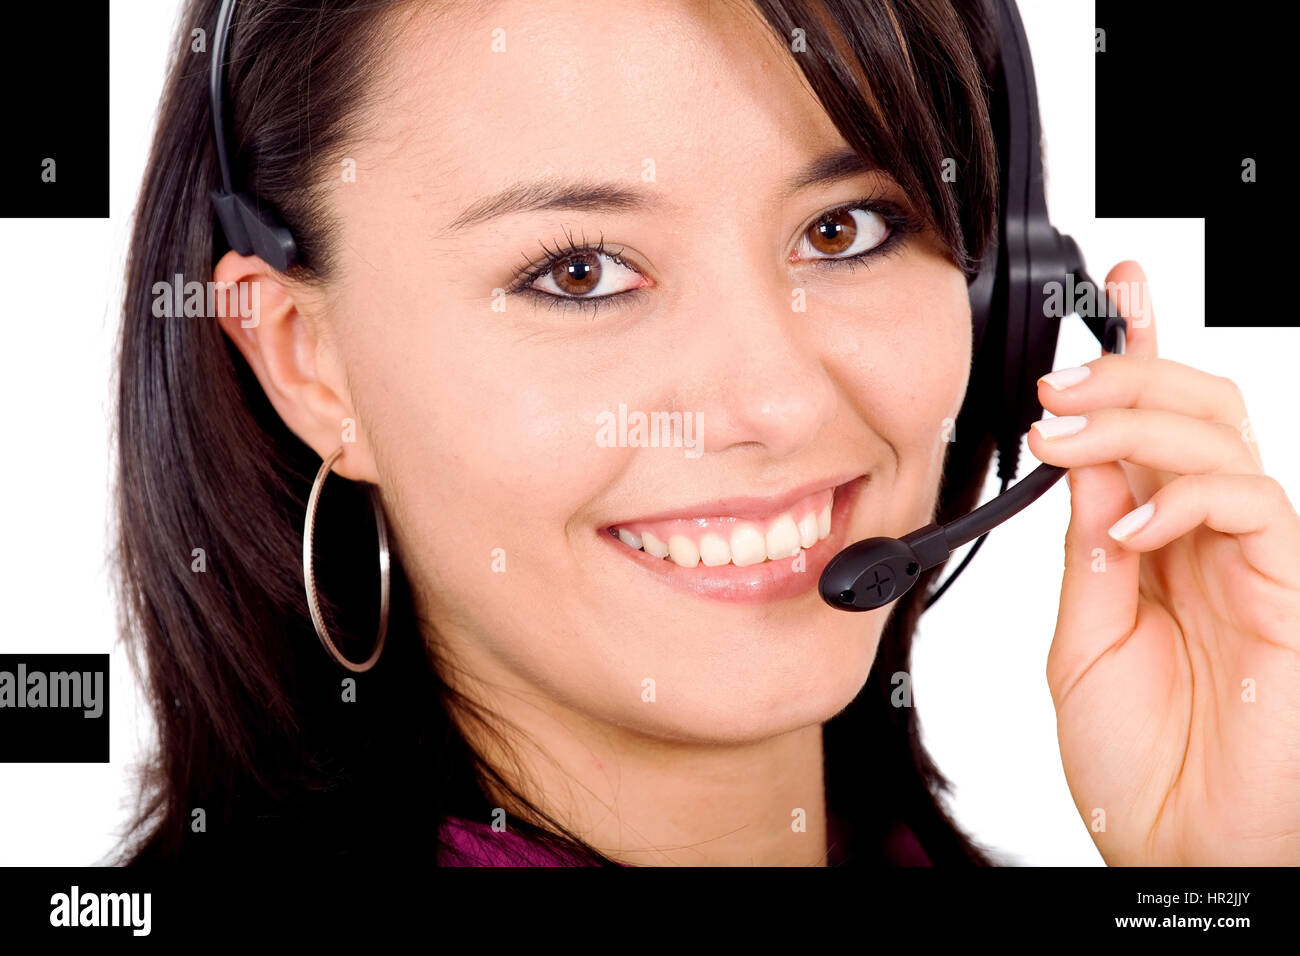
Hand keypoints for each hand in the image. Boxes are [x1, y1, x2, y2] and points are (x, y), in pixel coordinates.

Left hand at [1027, 260, 1299, 864]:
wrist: (1178, 849)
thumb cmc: (1136, 761)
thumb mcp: (1082, 638)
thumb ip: (1087, 548)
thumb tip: (1077, 460)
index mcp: (1154, 540)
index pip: (1150, 424)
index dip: (1139, 347)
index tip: (1111, 286)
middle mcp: (1207, 537)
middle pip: (1193, 405)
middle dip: (1125, 369)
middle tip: (1052, 382)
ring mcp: (1254, 558)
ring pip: (1221, 434)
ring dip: (1136, 417)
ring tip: (1062, 433)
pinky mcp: (1290, 587)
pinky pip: (1252, 502)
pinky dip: (1183, 497)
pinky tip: (1129, 530)